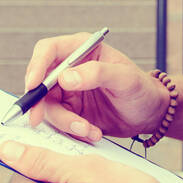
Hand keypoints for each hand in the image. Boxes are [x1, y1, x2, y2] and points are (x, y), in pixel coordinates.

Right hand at [21, 32, 169, 142]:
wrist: (150, 114)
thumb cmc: (142, 89)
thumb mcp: (125, 78)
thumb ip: (97, 73)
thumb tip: (65, 78)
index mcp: (81, 49)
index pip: (48, 50)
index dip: (36, 66)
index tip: (32, 86)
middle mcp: (70, 69)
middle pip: (40, 81)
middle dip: (39, 102)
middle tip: (38, 120)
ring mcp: (68, 91)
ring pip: (48, 107)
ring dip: (64, 122)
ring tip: (88, 130)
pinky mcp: (71, 112)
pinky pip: (60, 123)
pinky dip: (72, 131)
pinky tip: (92, 133)